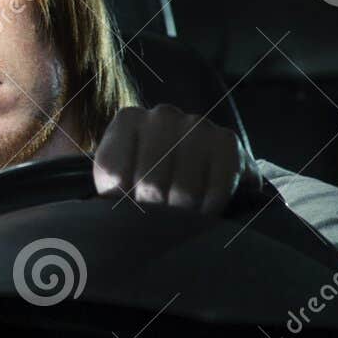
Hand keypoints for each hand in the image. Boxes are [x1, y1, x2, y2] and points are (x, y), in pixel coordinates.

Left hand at [91, 103, 262, 214]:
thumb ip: (109, 192)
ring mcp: (197, 125)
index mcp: (128, 120)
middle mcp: (162, 115)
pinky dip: (209, 209)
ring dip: (183, 215)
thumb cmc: (148, 178)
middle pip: (150, 185)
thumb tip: (111, 214)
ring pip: (184, 191)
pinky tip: (205, 210)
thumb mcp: (118, 181)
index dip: (122, 203)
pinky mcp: (227, 141)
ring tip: (180, 217)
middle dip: (154, 212)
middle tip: (158, 221)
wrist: (201, 167)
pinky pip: (216, 190)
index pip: (114, 175)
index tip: (129, 208)